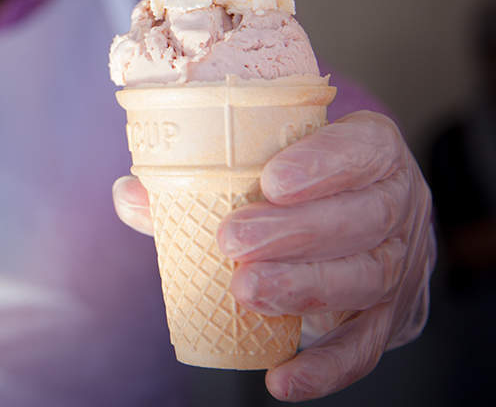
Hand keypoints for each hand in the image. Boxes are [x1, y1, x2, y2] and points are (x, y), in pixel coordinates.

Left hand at [112, 111, 434, 401]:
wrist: (356, 230)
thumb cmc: (294, 190)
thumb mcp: (259, 167)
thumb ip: (194, 182)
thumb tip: (128, 194)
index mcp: (372, 153)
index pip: (362, 149)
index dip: (323, 164)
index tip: (270, 181)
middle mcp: (399, 206)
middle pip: (364, 218)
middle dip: (296, 231)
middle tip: (232, 241)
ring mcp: (401, 265)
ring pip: (367, 278)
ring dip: (303, 288)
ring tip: (245, 292)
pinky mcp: (391, 319)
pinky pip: (364, 348)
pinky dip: (324, 369)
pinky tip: (283, 379)